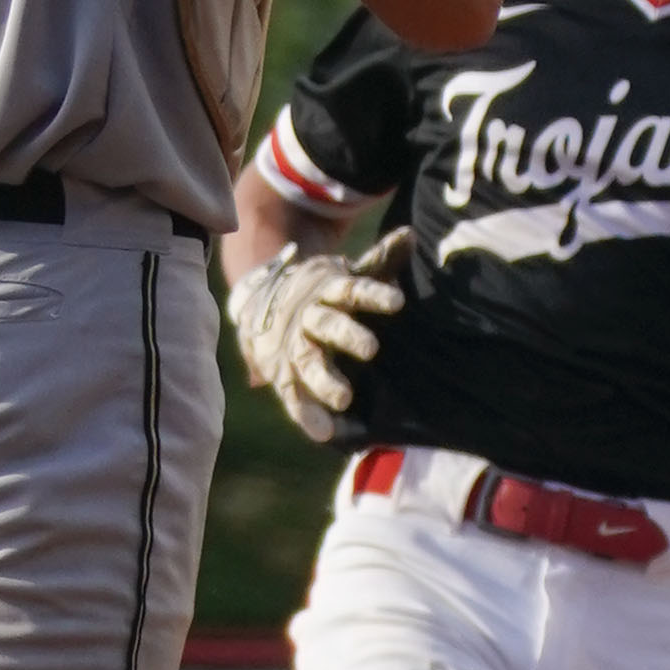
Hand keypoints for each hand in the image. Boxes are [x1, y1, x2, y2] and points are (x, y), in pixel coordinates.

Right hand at [226, 230, 412, 442]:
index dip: (374, 295)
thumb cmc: (320, 291)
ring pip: (307, 362)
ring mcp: (293, 346)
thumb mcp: (345, 273)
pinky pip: (292, 395)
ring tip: (345, 400)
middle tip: (372, 349)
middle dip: (348, 336)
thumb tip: (411, 235)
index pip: (352, 290)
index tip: (398, 302)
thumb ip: (379, 260)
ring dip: (324, 381)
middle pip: (328, 325)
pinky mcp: (282, 372)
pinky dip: (305, 414)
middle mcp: (308, 318)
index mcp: (327, 291)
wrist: (257, 299)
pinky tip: (324, 433)